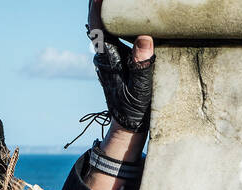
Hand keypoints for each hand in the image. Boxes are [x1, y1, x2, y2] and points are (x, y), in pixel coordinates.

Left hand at [87, 0, 154, 137]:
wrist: (127, 125)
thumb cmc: (133, 110)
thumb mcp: (141, 89)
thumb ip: (142, 65)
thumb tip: (144, 38)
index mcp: (108, 58)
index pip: (98, 25)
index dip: (98, 7)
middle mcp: (105, 54)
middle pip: (99, 22)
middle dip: (101, 5)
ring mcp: (110, 57)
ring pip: (105, 27)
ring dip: (110, 12)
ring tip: (119, 1)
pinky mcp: (117, 61)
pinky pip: (114, 35)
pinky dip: (118, 22)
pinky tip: (127, 16)